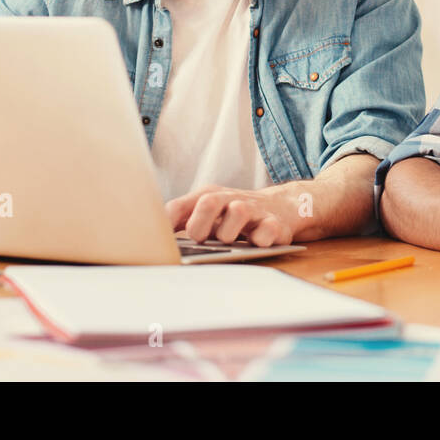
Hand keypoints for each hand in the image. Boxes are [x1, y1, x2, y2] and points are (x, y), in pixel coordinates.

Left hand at [166, 184, 303, 246]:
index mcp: (207, 197)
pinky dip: (261, 238)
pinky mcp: (274, 224)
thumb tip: (155, 243)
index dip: (167, 223)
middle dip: (199, 224)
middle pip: (208, 202)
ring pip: (238, 211)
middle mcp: (228, 200)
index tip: (160, 241)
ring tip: (229, 241)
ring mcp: (253, 211)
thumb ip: (184, 222)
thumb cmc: (235, 215)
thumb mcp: (209, 213)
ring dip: (229, 231)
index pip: (180, 206)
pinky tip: (257, 243)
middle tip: (199, 239)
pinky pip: (267, 231)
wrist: (283, 206)